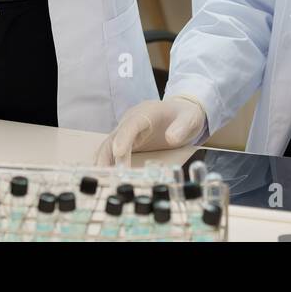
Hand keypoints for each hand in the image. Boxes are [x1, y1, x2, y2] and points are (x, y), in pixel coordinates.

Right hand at [93, 96, 207, 165]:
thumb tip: (171, 138)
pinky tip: (104, 176)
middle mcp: (132, 120)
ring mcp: (127, 131)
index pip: (132, 124)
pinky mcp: (127, 141)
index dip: (124, 138)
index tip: (118, 153)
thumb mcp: (190, 119)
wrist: (182, 112)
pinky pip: (113, 151)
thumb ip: (182, 127)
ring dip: (103, 161)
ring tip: (100, 179)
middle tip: (104, 174)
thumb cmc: (185, 115)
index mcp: (146, 112)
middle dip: (107, 154)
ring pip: (109, 145)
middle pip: (114, 136)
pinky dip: (107, 163)